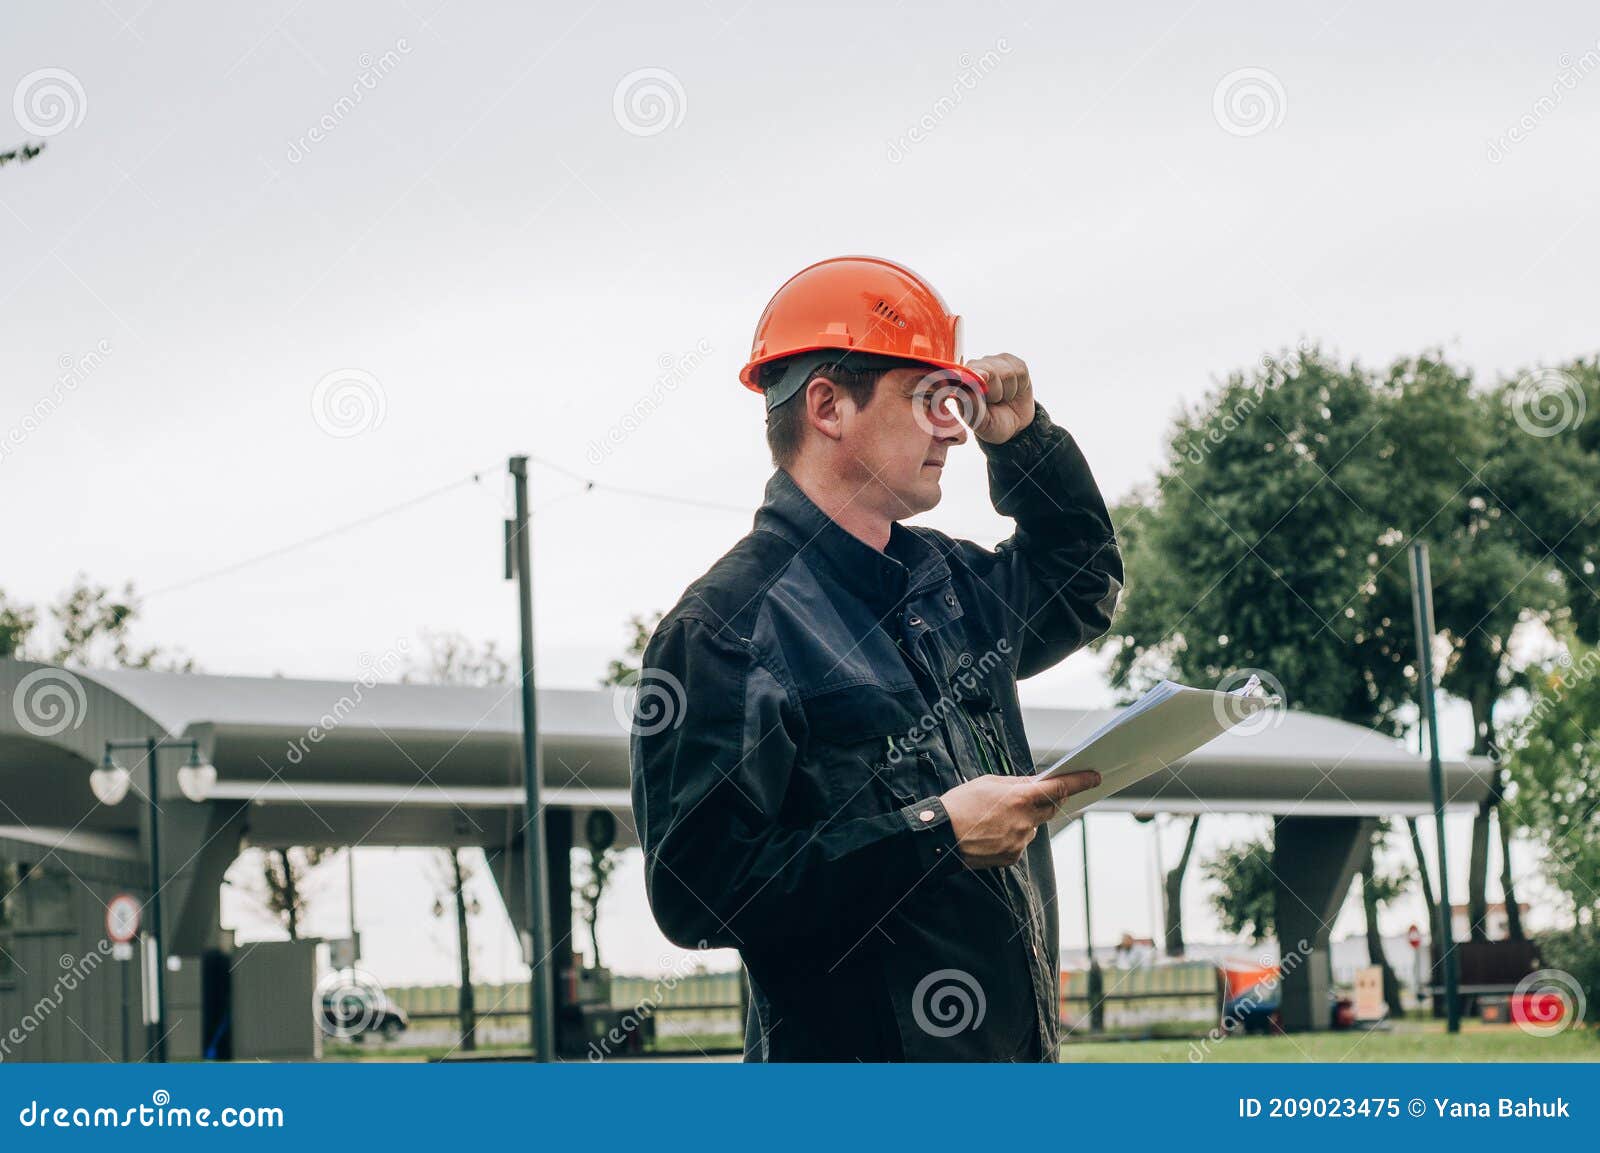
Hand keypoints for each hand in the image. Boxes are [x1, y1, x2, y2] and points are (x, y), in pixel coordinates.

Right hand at [940, 770, 1101, 867]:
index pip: (1059, 788)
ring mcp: (1021, 841)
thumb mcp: (987, 783)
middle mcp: (1025, 821)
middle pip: (1051, 808)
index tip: (1094, 777)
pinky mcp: (1013, 856)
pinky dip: (1012, 835)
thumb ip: (1016, 783)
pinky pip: (1021, 842)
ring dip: (1024, 819)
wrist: (940, 836)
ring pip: (1033, 826)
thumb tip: (1036, 782)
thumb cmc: (960, 804)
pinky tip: (992, 833)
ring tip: (994, 817)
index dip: (1079, 781)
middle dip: (1048, 799)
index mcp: (1020, 798)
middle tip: (1032, 795)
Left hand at [966, 353, 1035, 444]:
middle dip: (996, 391)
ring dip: (1008, 391)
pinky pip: (1020, 371)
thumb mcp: (983, 424)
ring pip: (1007, 372)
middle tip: (995, 401)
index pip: (966, 373)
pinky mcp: (1010, 360)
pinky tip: (1013, 390)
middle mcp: (974, 366)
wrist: (1015, 423)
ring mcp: (992, 361)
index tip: (983, 384)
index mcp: (961, 382)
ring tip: (1003, 397)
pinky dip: (1020, 385)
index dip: (976, 377)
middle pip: (989, 371)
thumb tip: (963, 391)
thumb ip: (973, 408)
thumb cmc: (993, 423)